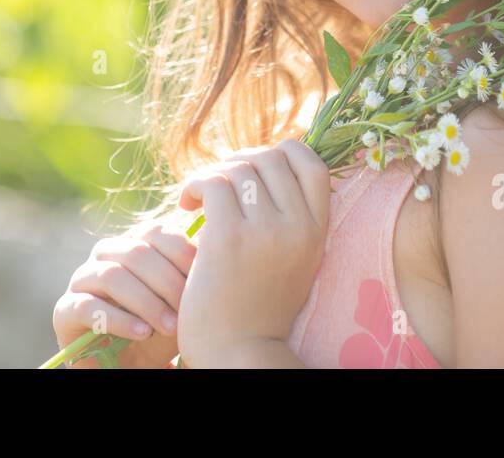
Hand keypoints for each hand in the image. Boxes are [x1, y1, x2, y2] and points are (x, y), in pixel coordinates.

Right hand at [52, 216, 195, 367]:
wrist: (132, 364)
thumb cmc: (162, 326)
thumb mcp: (184, 299)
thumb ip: (194, 269)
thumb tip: (214, 238)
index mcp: (134, 242)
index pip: (156, 231)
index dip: (181, 252)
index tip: (204, 278)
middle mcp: (105, 255)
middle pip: (135, 252)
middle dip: (166, 281)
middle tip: (189, 309)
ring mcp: (82, 280)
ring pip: (112, 276)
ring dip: (146, 302)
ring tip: (170, 326)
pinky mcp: (65, 310)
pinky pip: (87, 306)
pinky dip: (119, 320)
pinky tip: (141, 334)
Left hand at [175, 139, 330, 367]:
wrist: (237, 352)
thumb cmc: (258, 306)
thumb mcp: (293, 260)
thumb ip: (291, 219)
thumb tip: (274, 162)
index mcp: (317, 232)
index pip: (312, 164)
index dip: (284, 151)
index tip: (256, 164)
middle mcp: (298, 227)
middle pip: (271, 158)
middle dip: (240, 161)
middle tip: (219, 183)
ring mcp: (265, 231)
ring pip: (238, 168)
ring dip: (213, 175)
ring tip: (198, 198)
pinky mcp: (229, 238)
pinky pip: (213, 184)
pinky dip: (195, 186)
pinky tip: (185, 207)